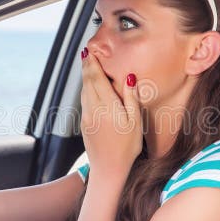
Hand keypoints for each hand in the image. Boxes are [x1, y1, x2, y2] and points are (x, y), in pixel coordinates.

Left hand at [80, 48, 142, 179]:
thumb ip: (131, 98)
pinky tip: (89, 88)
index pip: (97, 78)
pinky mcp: (84, 124)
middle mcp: (93, 109)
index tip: (91, 51)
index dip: (93, 64)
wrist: (108, 169)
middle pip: (88, 82)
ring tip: (87, 65)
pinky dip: (86, 90)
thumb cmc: (127, 147)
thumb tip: (129, 77)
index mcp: (106, 106)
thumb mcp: (135, 122)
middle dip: (87, 66)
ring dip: (85, 77)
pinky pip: (84, 101)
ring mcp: (87, 117)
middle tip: (87, 53)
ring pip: (84, 91)